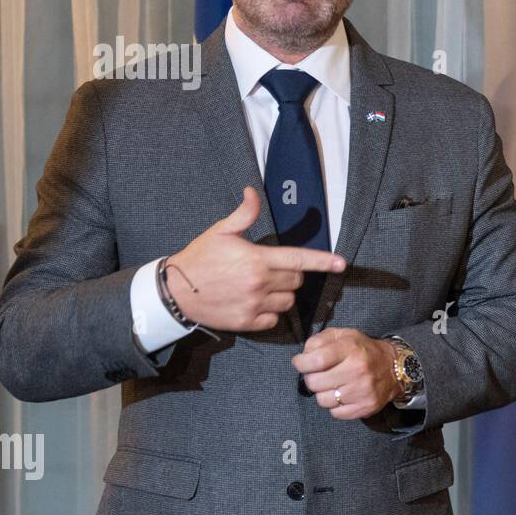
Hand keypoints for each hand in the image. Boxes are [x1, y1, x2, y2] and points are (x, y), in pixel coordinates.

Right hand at [165, 186, 344, 331]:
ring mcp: (254, 305)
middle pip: (296, 281)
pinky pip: (274, 319)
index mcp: (257, 259)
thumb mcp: (220, 231)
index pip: (299, 260)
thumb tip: (253, 192)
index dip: (323, 261)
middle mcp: (260, 283)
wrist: (175, 292)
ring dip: (283, 294)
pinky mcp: (248, 322)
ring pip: (288, 301)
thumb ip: (244, 214)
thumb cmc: (199, 258)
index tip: (341, 263)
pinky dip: (271, 312)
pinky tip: (256, 303)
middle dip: (291, 275)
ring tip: (263, 286)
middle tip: (270, 270)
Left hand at [292, 327, 401, 419]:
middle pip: (315, 383)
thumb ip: (319, 340)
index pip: (316, 361)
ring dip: (323, 393)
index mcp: (351, 348)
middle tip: (320, 374)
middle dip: (312, 378)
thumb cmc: (362, 350)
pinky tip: (343, 394)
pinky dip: (335, 406)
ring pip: (323, 400)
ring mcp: (362, 391)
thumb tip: (303, 356)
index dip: (301, 363)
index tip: (301, 362)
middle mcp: (358, 370)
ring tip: (333, 385)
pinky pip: (335, 413)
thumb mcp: (343, 335)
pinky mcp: (365, 407)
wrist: (393, 368)